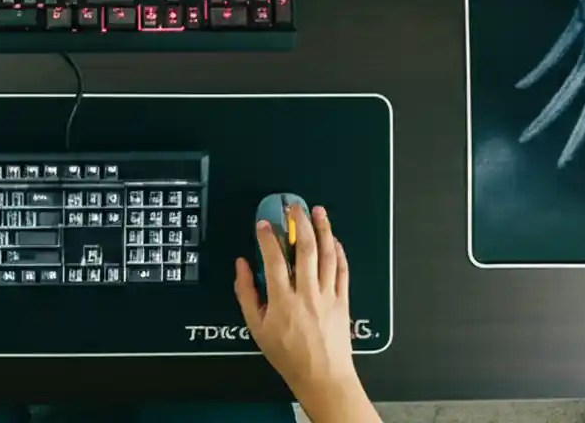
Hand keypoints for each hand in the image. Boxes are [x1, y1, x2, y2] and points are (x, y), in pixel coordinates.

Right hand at [234, 205, 378, 422]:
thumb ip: (247, 293)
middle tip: (293, 207)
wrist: (322, 376)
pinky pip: (343, 269)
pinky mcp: (343, 300)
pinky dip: (339, 251)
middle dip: (299, 223)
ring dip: (323, 229)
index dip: (268, 238)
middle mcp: (307, 294)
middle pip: (305, 249)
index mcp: (283, 301)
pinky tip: (334, 239)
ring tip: (317, 211)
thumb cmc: (288, 355)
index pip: (274, 260)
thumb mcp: (256, 327)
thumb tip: (242, 266)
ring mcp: (328, 295)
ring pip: (328, 254)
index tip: (263, 224)